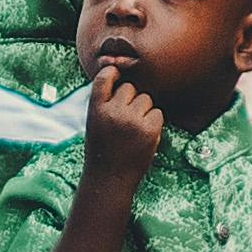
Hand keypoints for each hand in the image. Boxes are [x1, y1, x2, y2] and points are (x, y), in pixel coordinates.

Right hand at [79, 55, 165, 177]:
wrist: (110, 178)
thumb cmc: (102, 149)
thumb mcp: (94, 122)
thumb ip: (105, 102)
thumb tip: (119, 75)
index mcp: (96, 108)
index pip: (105, 77)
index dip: (113, 72)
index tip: (116, 75)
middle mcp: (113, 112)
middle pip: (130, 87)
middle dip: (130, 99)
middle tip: (124, 119)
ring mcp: (132, 120)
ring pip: (146, 99)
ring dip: (143, 110)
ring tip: (133, 129)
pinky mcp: (150, 130)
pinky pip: (157, 113)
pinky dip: (153, 122)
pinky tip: (143, 135)